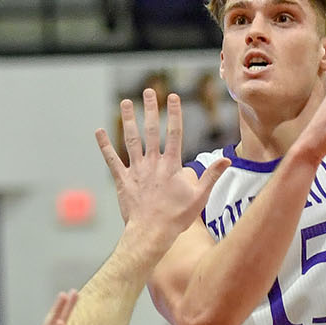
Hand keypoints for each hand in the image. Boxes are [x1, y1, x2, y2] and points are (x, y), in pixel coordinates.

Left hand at [96, 89, 227, 242]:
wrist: (151, 233)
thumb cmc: (177, 217)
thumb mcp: (200, 197)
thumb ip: (212, 175)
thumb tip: (226, 159)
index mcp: (171, 165)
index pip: (174, 133)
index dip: (174, 113)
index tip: (172, 96)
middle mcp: (153, 163)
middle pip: (152, 131)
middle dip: (151, 109)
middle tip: (148, 91)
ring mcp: (136, 170)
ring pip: (132, 140)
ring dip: (129, 120)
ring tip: (126, 102)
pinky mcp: (123, 180)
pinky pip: (112, 160)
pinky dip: (105, 146)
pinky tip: (99, 132)